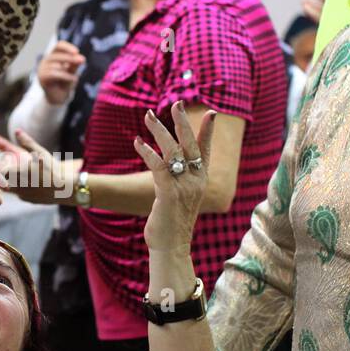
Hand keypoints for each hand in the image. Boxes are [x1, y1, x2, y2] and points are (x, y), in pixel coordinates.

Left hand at [0, 130, 69, 204]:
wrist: (66, 189)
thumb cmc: (53, 169)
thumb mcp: (41, 152)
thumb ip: (27, 142)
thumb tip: (17, 131)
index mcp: (18, 173)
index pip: (0, 171)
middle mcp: (17, 185)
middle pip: (2, 180)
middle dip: (3, 175)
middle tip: (4, 168)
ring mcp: (22, 195)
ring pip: (10, 188)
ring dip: (10, 181)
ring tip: (19, 175)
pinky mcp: (28, 200)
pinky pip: (20, 194)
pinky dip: (20, 188)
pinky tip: (29, 184)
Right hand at [36, 42, 84, 104]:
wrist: (58, 98)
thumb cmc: (65, 82)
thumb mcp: (72, 72)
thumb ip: (74, 65)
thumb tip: (81, 58)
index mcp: (53, 56)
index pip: (59, 46)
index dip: (67, 47)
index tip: (77, 51)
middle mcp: (46, 61)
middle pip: (57, 55)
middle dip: (70, 57)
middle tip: (82, 60)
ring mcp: (42, 69)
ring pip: (56, 65)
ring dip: (68, 71)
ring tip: (75, 78)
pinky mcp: (42, 78)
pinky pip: (54, 74)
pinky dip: (65, 76)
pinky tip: (73, 79)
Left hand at [133, 100, 215, 253]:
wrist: (171, 247)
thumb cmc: (171, 224)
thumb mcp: (178, 199)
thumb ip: (178, 182)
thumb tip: (169, 169)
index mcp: (201, 181)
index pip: (206, 151)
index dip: (208, 132)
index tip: (212, 113)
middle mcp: (196, 181)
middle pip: (191, 145)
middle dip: (183, 122)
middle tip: (177, 103)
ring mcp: (184, 187)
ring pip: (173, 151)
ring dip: (159, 130)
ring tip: (148, 115)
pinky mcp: (169, 193)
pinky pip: (158, 165)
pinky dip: (147, 151)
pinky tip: (137, 142)